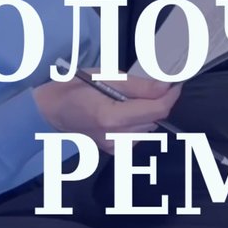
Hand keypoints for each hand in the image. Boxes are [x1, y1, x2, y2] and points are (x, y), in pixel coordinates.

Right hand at [32, 76, 180, 152]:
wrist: (50, 109)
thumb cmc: (74, 88)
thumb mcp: (106, 76)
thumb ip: (139, 85)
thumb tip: (166, 86)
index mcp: (111, 117)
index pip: (156, 110)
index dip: (171, 96)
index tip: (176, 84)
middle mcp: (114, 137)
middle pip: (154, 119)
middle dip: (156, 102)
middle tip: (146, 87)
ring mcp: (113, 147)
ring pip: (148, 128)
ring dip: (146, 113)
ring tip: (126, 99)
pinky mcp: (112, 152)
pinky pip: (137, 136)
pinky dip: (136, 123)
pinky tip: (121, 113)